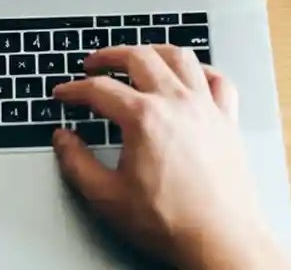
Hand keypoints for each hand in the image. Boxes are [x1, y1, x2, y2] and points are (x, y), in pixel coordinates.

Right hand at [52, 46, 289, 269]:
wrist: (219, 239)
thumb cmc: (171, 222)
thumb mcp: (107, 197)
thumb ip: (76, 163)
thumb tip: (63, 140)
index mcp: (144, 118)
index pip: (99, 90)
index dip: (74, 89)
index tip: (64, 94)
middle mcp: (176, 103)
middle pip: (138, 57)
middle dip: (109, 55)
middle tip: (93, 64)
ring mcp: (206, 108)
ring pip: (180, 57)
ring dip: (154, 51)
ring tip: (138, 56)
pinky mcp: (227, 121)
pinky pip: (217, 80)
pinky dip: (201, 71)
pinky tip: (191, 76)